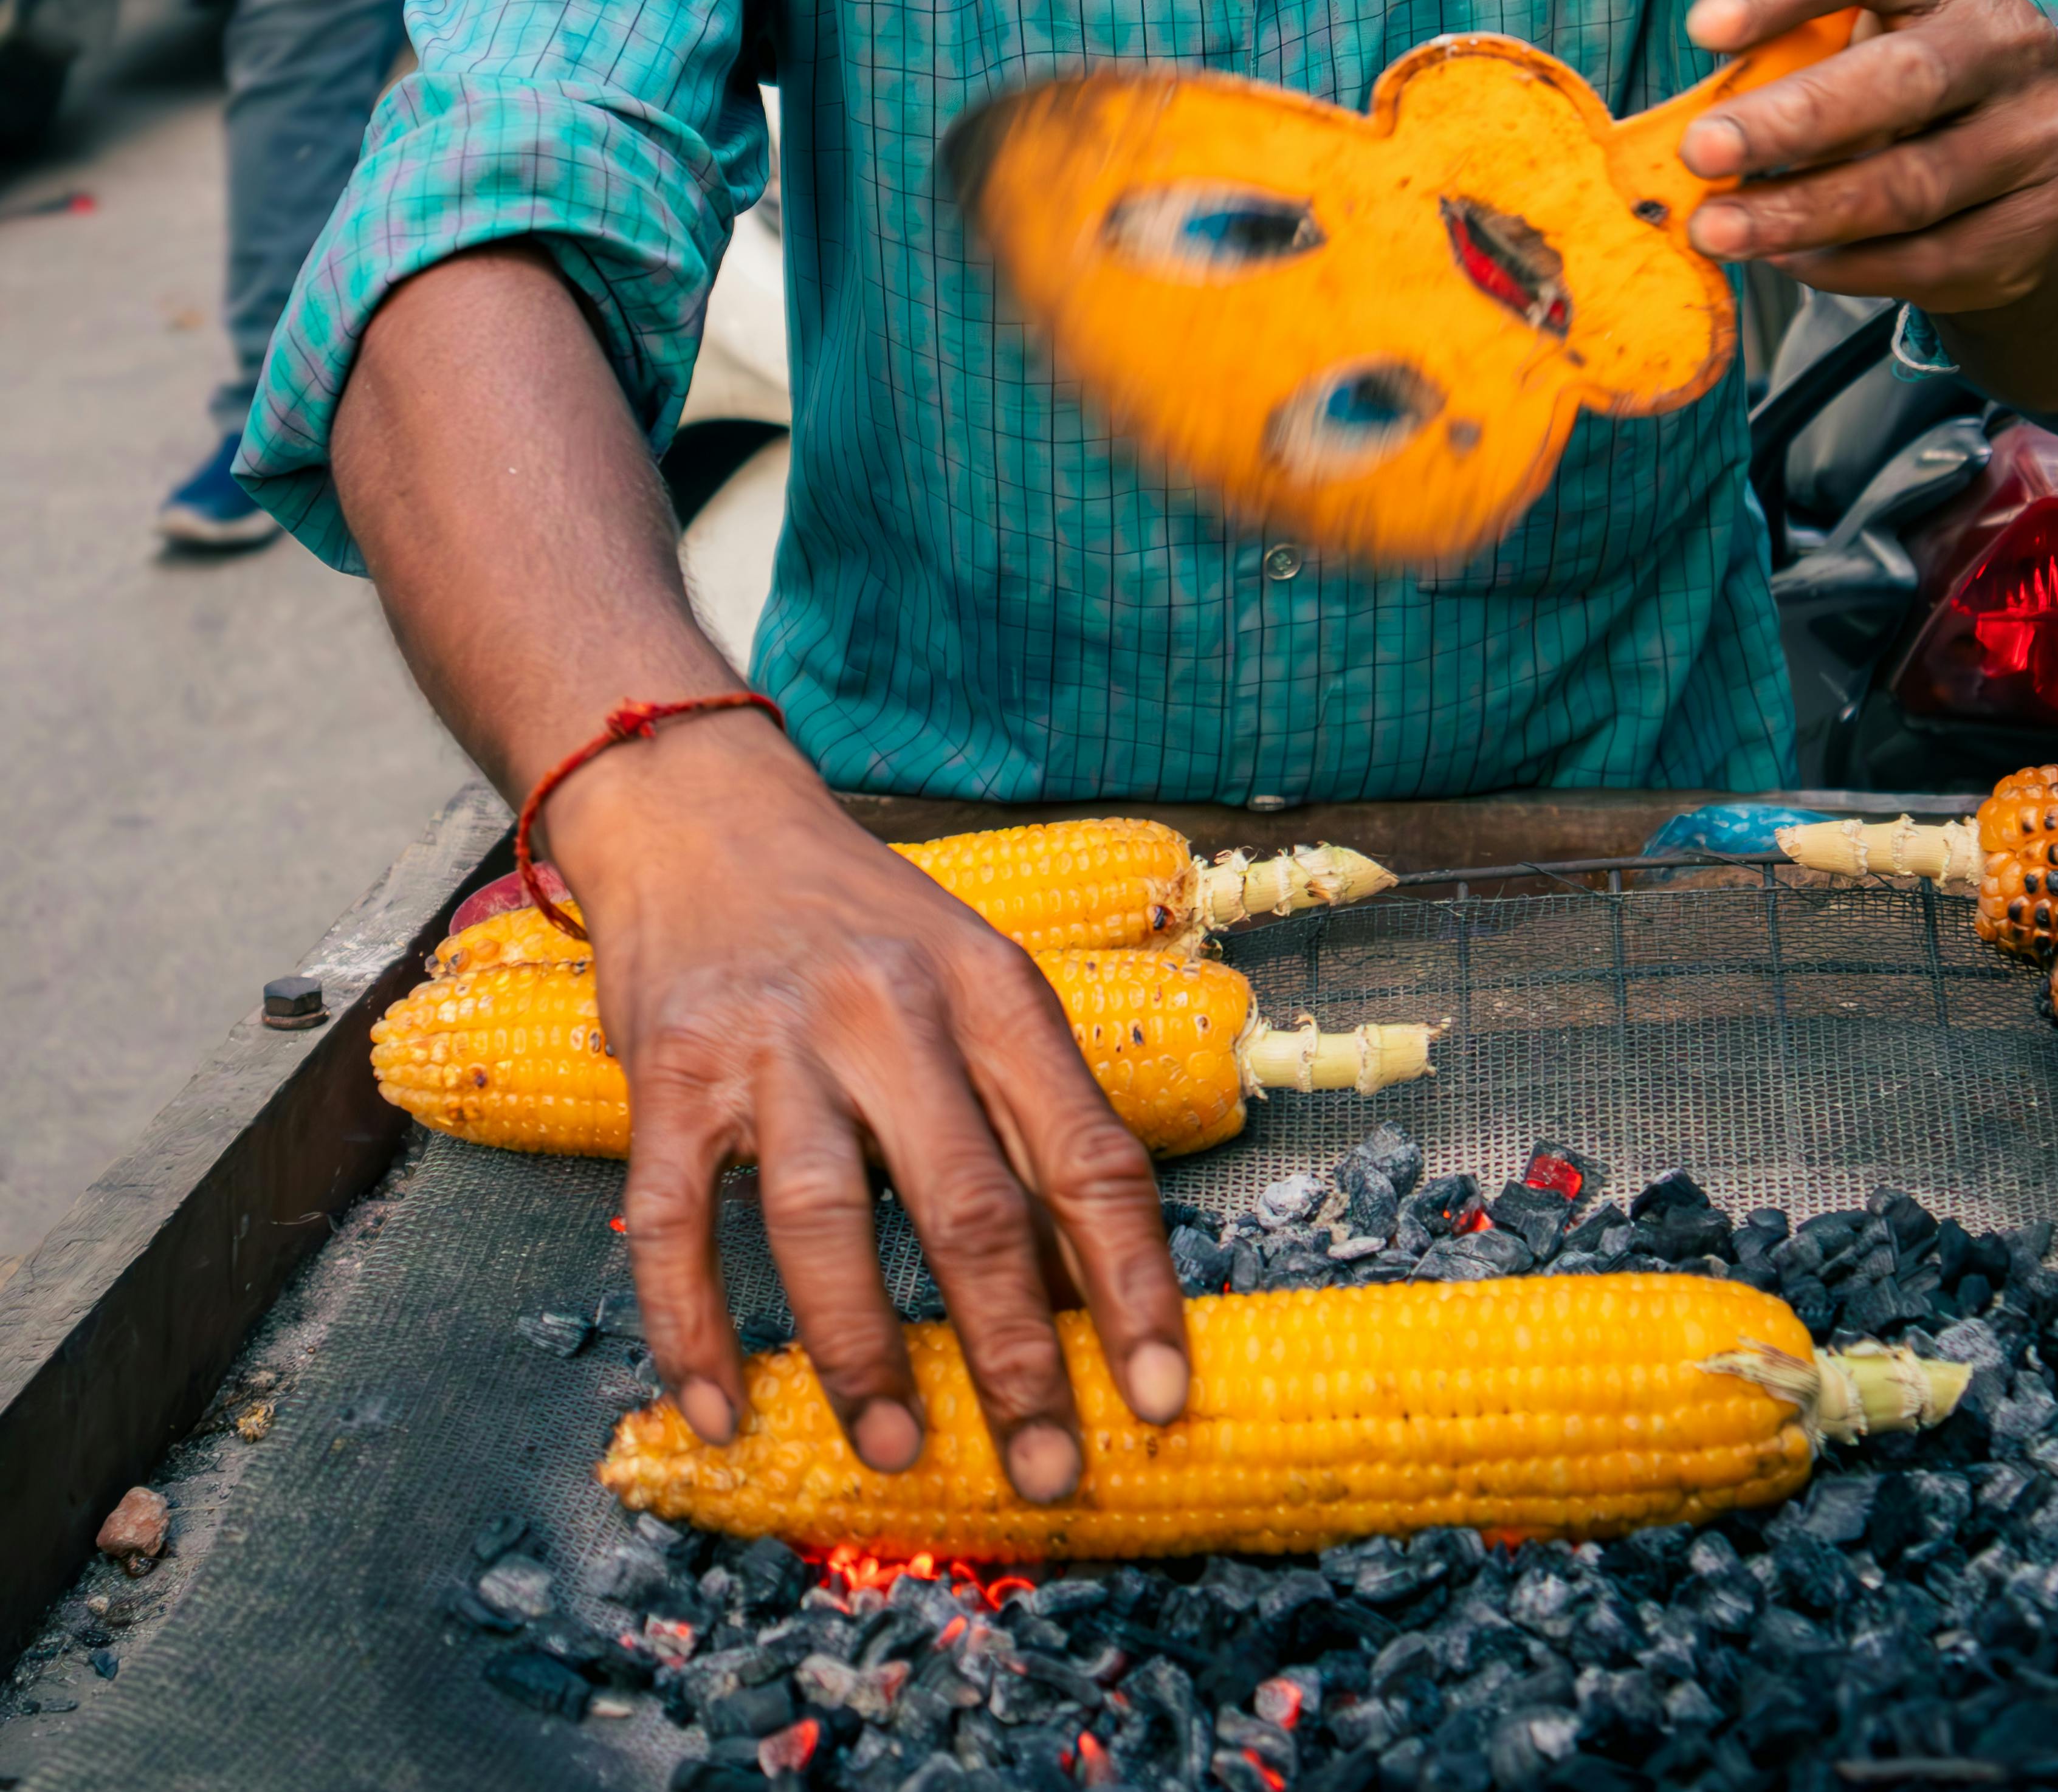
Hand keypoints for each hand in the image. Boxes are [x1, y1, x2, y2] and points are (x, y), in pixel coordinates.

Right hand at [546, 713, 1189, 1488]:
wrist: (703, 813)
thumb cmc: (859, 921)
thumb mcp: (970, 981)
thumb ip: (1023, 1115)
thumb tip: (1088, 1289)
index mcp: (994, 988)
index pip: (1088, 1155)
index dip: (1132, 1287)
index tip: (1156, 1399)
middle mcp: (892, 1009)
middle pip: (970, 1204)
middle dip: (1015, 1357)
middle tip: (1044, 1472)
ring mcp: (776, 1039)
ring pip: (826, 1218)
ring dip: (862, 1354)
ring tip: (895, 1450)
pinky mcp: (672, 1067)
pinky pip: (679, 1220)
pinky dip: (695, 1328)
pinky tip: (725, 1409)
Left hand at [1676, 0, 2057, 313]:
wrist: (2013, 164)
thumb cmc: (1894, 82)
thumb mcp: (1853, 40)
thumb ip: (1789, 53)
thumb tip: (1691, 117)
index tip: (1703, 29)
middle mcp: (2012, 39)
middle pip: (1900, 77)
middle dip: (1789, 121)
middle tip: (1699, 152)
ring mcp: (2040, 131)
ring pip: (1911, 185)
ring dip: (1799, 213)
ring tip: (1717, 230)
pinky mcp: (2045, 217)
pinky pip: (1932, 256)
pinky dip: (1847, 265)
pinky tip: (1787, 259)